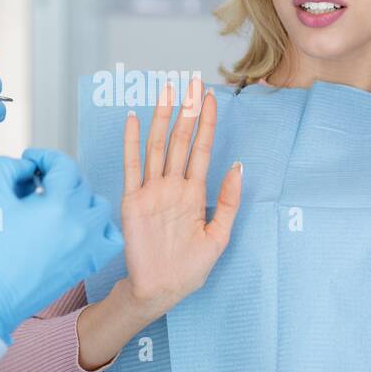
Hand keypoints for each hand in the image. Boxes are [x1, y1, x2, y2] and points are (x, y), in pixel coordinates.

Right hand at [0, 148, 122, 343]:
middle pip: (79, 183)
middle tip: (34, 184)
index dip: (44, 157)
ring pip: (99, 207)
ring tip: (55, 205)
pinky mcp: (87, 264)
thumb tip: (29, 167)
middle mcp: (79, 224)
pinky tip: (78, 227)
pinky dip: (100, 228)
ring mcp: (87, 246)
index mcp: (56, 205)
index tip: (29, 161)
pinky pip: (110, 238)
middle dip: (56, 177)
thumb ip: (8, 167)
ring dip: (79, 199)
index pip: (63, 164)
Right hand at [119, 76, 242, 320]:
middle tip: (191, 82)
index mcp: (194, 192)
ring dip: (162, 117)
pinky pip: (132, 165)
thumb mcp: (219, 237)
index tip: (211, 97)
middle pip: (179, 139)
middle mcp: (172, 186)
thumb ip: (228, 202)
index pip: (201, 149)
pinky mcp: (133, 200)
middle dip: (186, 111)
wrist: (160, 289)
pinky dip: (133, 141)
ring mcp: (151, 190)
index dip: (206, 123)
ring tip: (167, 90)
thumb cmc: (189, 268)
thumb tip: (238, 166)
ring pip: (157, 146)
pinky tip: (135, 118)